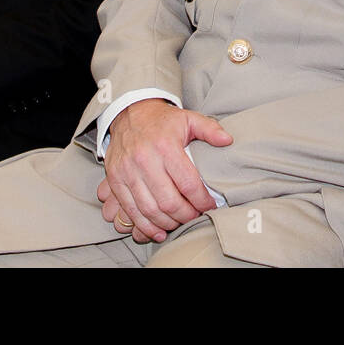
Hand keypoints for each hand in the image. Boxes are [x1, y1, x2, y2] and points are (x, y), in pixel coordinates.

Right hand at [98, 99, 232, 243]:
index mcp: (165, 146)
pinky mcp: (115, 180)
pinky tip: (158, 231)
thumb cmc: (163, 121)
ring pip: (149, 209)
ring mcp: (127, 172)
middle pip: (168, 201)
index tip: (210, 205)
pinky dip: (145, 226)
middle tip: (196, 217)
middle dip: (186, 215)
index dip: (202, 200)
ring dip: (167, 223)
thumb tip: (228, 141)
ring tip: (179, 223)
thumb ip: (210, 129)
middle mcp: (144, 160)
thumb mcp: (189, 118)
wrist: (129, 113)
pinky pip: (131, 210)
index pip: (188, 183)